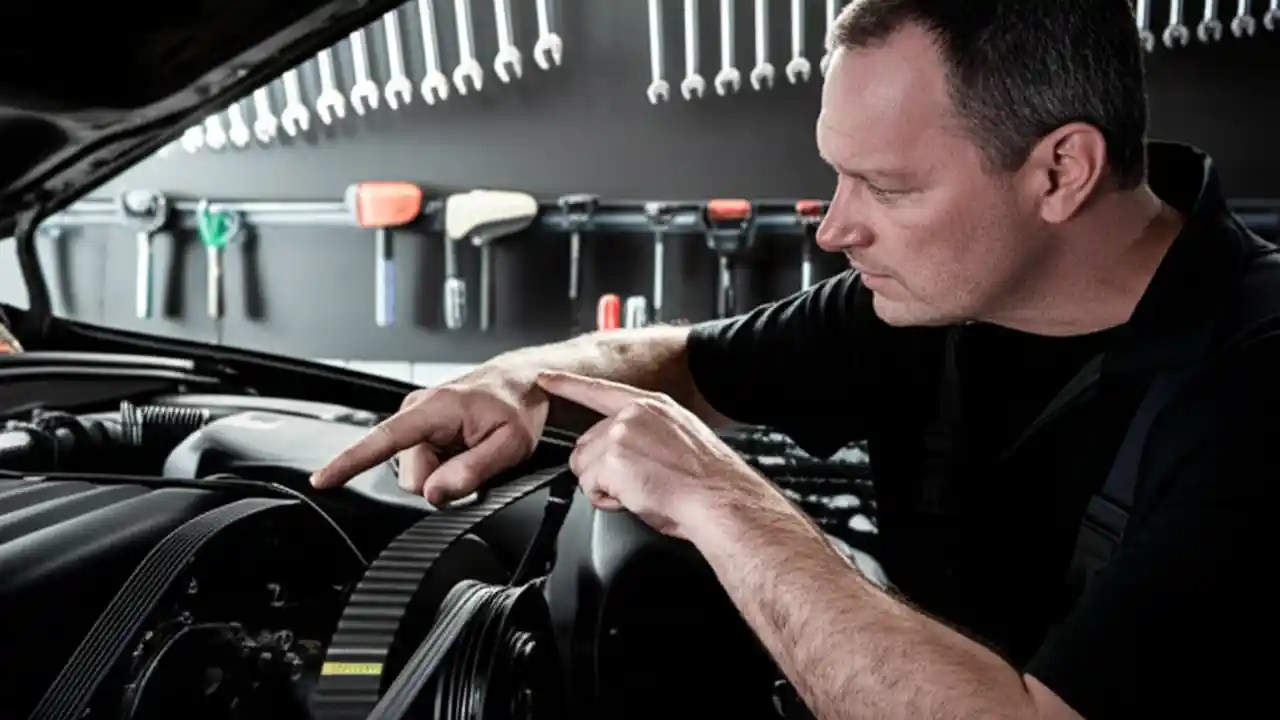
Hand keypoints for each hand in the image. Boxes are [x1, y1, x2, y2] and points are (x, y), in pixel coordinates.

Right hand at [310, 367, 548, 504]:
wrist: (522, 383)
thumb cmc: (517, 406)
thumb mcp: (510, 445)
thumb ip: (472, 470)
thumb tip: (434, 494)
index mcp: (434, 409)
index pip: (383, 439)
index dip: (349, 462)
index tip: (322, 479)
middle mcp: (418, 410)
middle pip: (413, 475)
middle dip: (442, 481)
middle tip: (477, 462)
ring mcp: (418, 420)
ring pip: (419, 474)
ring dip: (446, 473)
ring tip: (473, 451)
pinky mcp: (423, 430)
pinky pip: (426, 465)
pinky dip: (445, 466)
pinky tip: (464, 451)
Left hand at [535, 370, 772, 540]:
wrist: (719, 497)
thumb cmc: (707, 480)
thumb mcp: (679, 439)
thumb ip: (646, 434)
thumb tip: (628, 454)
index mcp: (652, 406)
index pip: (600, 390)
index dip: (568, 384)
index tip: (545, 378)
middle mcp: (633, 415)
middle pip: (586, 444)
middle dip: (601, 470)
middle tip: (636, 483)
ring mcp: (620, 435)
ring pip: (584, 468)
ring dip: (605, 487)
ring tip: (640, 491)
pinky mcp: (611, 460)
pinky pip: (590, 488)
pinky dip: (608, 501)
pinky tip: (636, 498)